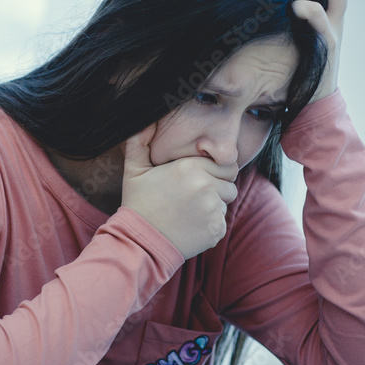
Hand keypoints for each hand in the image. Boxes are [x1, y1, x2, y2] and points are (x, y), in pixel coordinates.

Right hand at [121, 124, 238, 259]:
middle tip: (193, 197)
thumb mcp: (134, 170)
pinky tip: (190, 226)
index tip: (199, 180)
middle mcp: (205, 186)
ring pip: (225, 203)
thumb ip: (139, 142)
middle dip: (216, 188)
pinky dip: (209, 225)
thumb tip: (146, 120)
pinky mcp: (216, 230)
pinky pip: (221, 222)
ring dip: (213, 206)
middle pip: (230, 183)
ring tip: (189, 211)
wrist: (139, 243)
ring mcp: (213, 209)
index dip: (214, 172)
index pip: (226, 164)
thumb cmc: (138, 205)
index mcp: (190, 167)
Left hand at [292, 0, 345, 100]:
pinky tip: (294, 9)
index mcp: (328, 10)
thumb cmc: (300, 67)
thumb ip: (289, 16)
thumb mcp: (295, 35)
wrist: (314, 100)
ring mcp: (334, 27)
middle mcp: (335, 15)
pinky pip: (323, 18)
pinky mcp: (328, 44)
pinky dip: (309, 9)